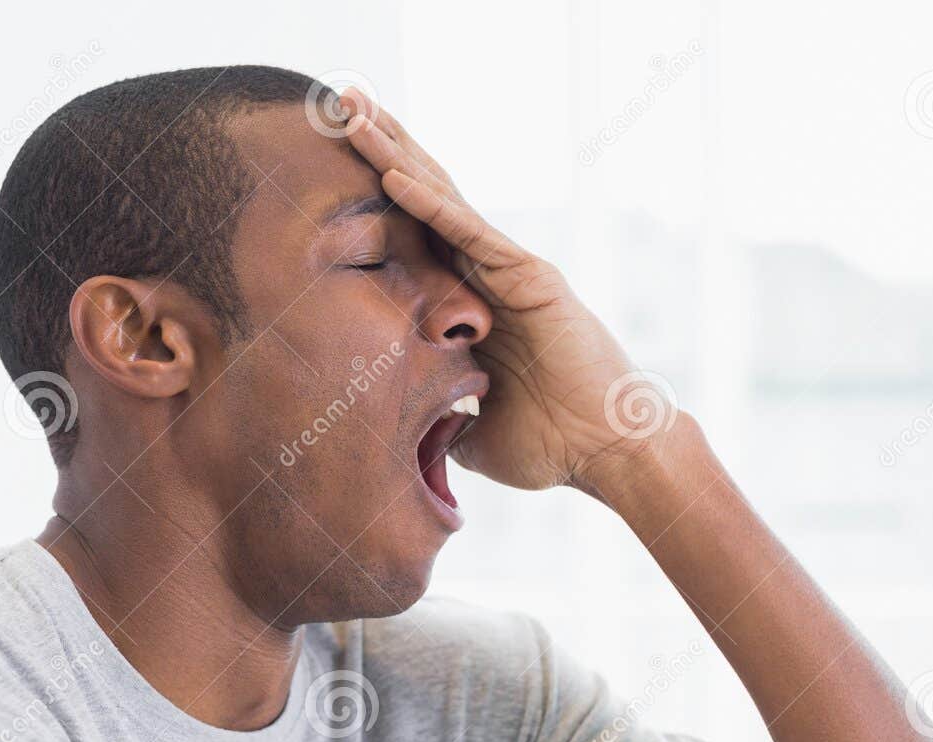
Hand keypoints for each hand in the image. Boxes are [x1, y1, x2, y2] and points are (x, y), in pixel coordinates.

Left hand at [339, 91, 680, 495]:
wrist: (605, 451)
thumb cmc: (547, 442)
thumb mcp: (466, 431)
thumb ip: (430, 419)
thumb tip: (391, 437)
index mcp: (467, 301)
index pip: (410, 234)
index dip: (374, 193)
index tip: (327, 158)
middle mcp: (485, 273)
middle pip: (421, 196)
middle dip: (379, 147)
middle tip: (334, 99)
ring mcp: (507, 270)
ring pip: (440, 199)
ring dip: (394, 154)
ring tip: (352, 109)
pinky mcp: (530, 278)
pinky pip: (472, 234)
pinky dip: (432, 204)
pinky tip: (394, 174)